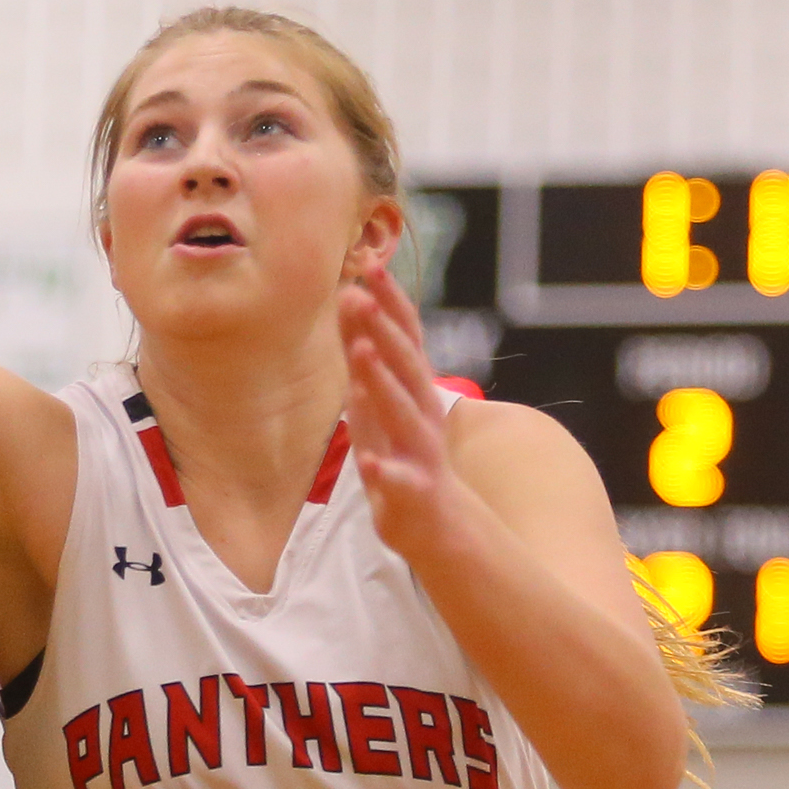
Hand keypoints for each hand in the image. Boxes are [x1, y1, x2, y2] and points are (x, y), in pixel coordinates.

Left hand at [341, 268, 465, 559]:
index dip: (388, 302)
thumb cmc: (404, 454)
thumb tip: (349, 299)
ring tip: (361, 355)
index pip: (404, 336)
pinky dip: (387, 471)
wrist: (439, 523)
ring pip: (403, 413)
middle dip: (381, 329)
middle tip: (358, 294)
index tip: (366, 265)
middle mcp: (423, 412)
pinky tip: (371, 464)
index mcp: (414, 387)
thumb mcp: (381, 401)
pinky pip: (400, 480)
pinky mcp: (415, 491)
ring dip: (382, 383)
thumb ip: (366, 355)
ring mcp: (421, 451)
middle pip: (404, 364)